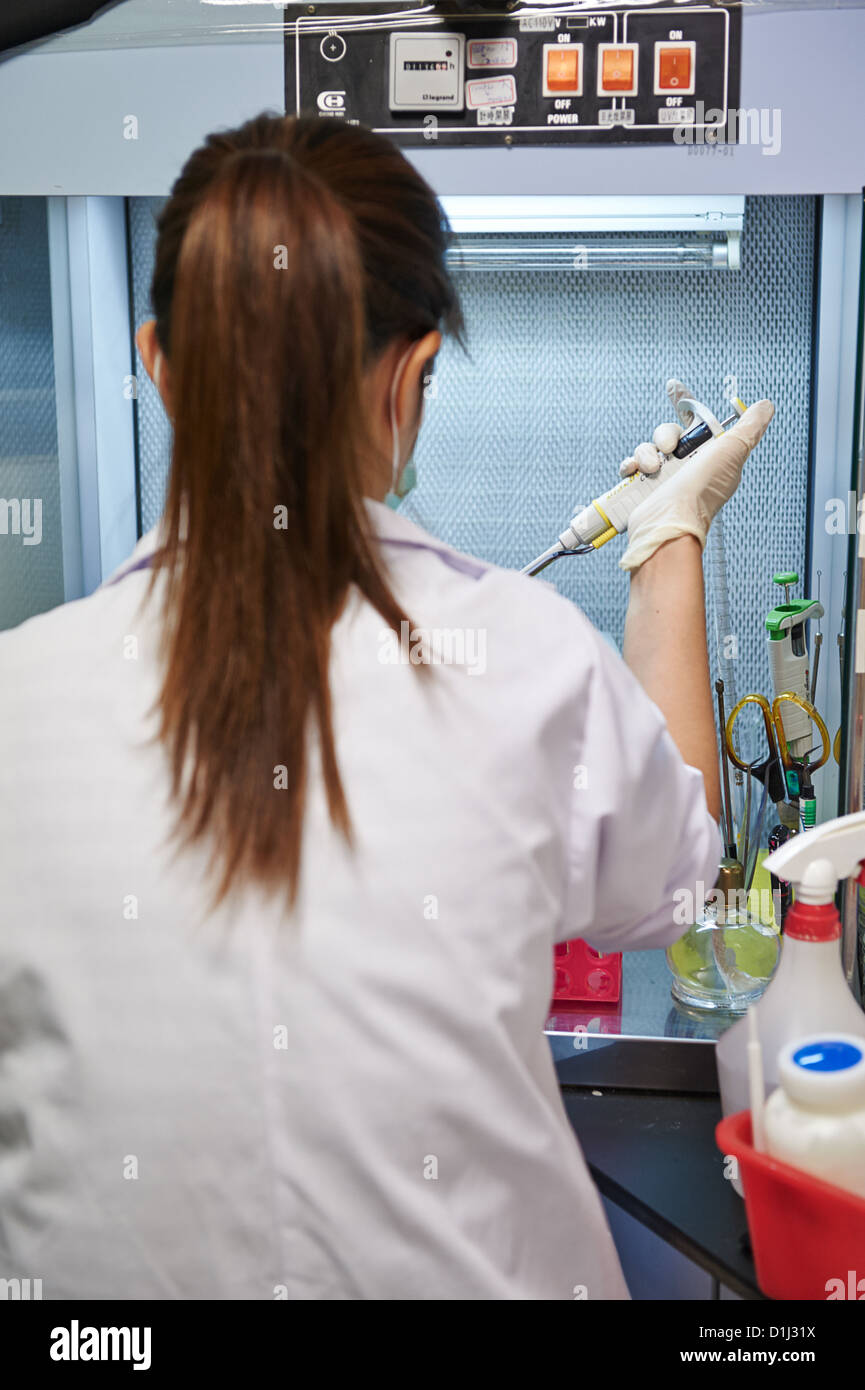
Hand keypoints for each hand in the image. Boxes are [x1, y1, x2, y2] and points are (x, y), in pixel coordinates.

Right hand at [620, 382, 773, 571]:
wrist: (669, 523)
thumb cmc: (701, 492)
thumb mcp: (733, 451)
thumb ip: (749, 427)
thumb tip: (765, 406)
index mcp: (708, 457)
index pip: (698, 423)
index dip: (685, 402)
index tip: (674, 387)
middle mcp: (687, 468)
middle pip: (670, 434)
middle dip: (665, 434)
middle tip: (670, 448)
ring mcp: (664, 479)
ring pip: (648, 448)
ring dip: (646, 452)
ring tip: (652, 469)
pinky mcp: (644, 489)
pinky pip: (632, 466)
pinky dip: (630, 465)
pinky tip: (634, 471)